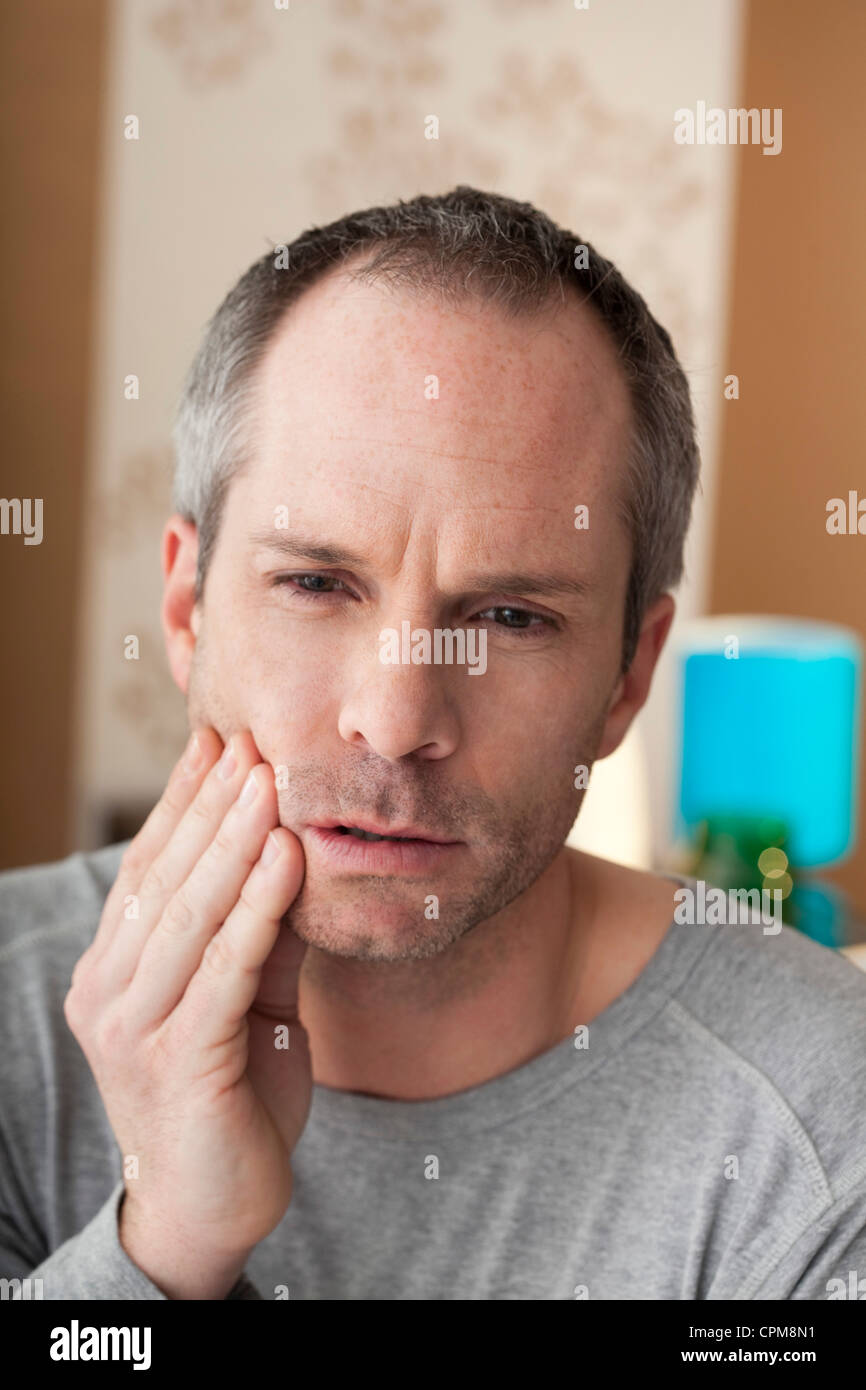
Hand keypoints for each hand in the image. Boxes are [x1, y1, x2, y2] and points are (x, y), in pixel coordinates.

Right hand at [64, 728, 308, 1297]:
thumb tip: (291, 850)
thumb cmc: (231, 1095)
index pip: (148, 867)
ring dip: (234, 840)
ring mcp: (134, 1028)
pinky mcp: (179, 1060)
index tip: (218, 742)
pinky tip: (285, 858)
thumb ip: (261, 934)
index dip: (183, 802)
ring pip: (189, 913)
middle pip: (164, 877)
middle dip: (212, 805)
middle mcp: (108, 991)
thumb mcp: (249, 999)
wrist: (213, 1207)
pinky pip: (223, 968)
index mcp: (114, 969)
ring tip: (268, 779)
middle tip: (250, 739)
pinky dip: (257, 908)